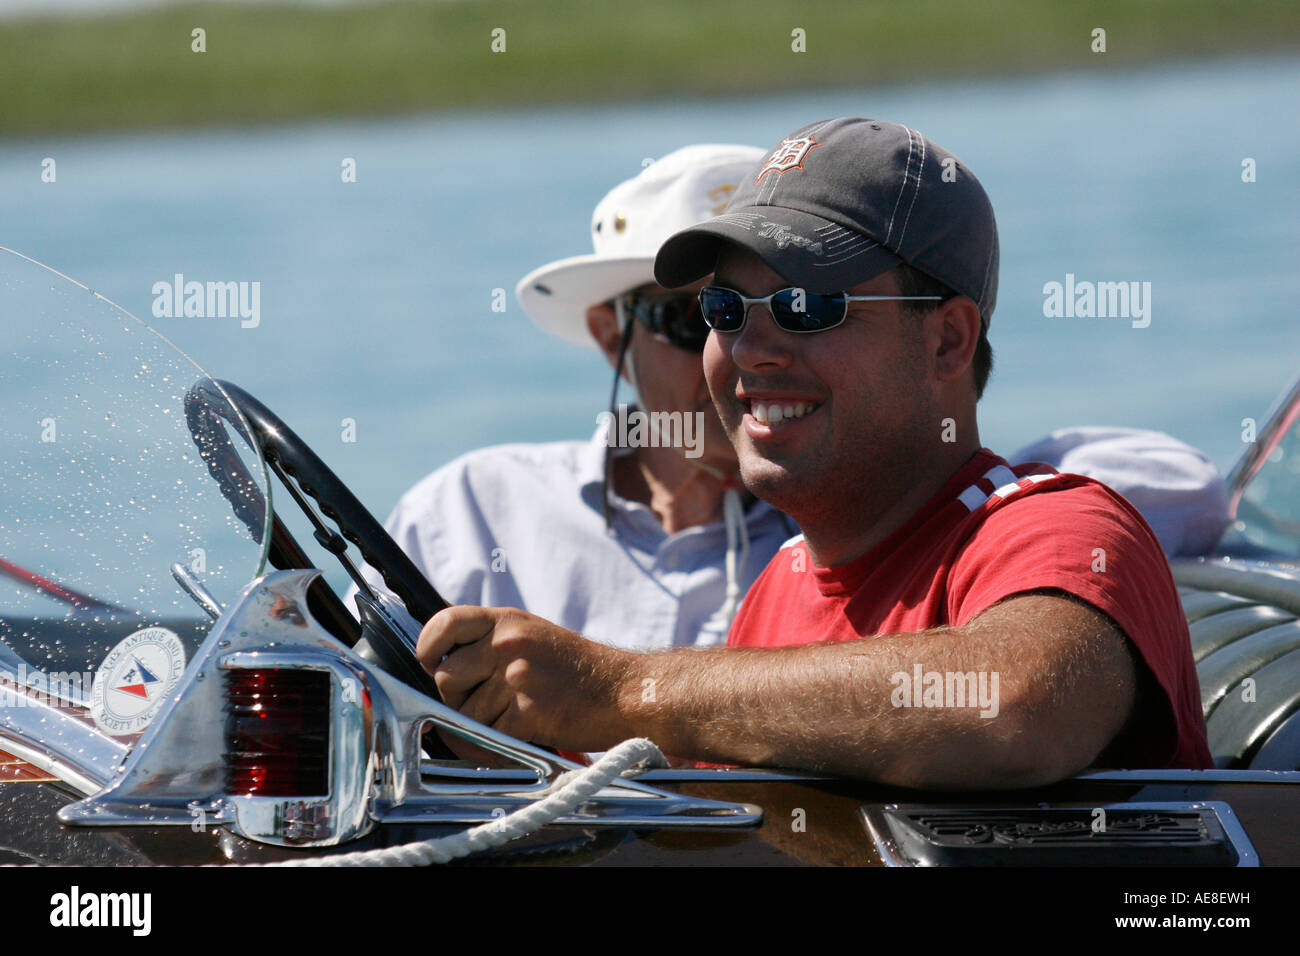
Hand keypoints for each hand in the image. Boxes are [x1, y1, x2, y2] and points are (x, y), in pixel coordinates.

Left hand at [416, 605, 636, 751]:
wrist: (627, 692)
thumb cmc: (580, 671)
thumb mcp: (534, 636)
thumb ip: (491, 644)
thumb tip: (441, 668)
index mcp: (507, 621)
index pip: (444, 622)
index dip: (428, 647)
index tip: (431, 664)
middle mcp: (509, 643)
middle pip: (445, 677)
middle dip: (454, 699)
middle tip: (482, 706)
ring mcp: (518, 677)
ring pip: (464, 714)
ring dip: (476, 729)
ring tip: (505, 726)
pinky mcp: (528, 712)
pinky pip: (486, 739)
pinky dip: (492, 750)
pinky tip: (513, 742)